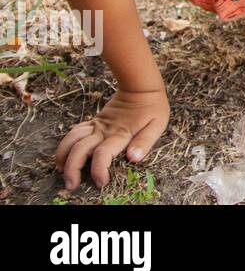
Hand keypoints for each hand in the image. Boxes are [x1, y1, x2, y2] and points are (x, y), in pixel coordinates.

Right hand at [54, 87, 169, 189]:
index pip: (103, 154)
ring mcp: (96, 125)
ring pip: (72, 139)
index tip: (100, 182)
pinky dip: (66, 143)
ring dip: (63, 155)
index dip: (99, 170)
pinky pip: (74, 131)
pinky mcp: (94, 121)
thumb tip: (134, 158)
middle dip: (72, 169)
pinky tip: (64, 154)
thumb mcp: (157, 125)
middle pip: (80, 150)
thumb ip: (145, 142)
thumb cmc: (152, 107)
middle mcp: (104, 130)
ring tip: (61, 170)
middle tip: (71, 184)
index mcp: (121, 134)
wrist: (141, 86)